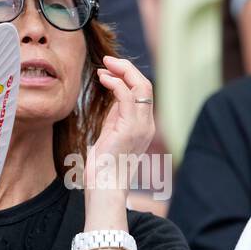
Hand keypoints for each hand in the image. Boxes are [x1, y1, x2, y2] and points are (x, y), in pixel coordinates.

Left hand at [86, 56, 155, 193]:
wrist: (105, 188)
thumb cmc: (103, 167)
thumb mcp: (110, 134)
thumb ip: (115, 116)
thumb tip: (112, 92)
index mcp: (143, 126)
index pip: (143, 93)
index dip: (128, 76)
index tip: (109, 69)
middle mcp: (147, 125)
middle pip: (146, 85)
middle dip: (127, 68)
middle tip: (108, 60)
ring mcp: (141, 127)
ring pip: (141, 86)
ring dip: (122, 71)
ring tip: (104, 66)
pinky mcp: (130, 128)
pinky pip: (127, 96)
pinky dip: (115, 83)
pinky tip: (103, 78)